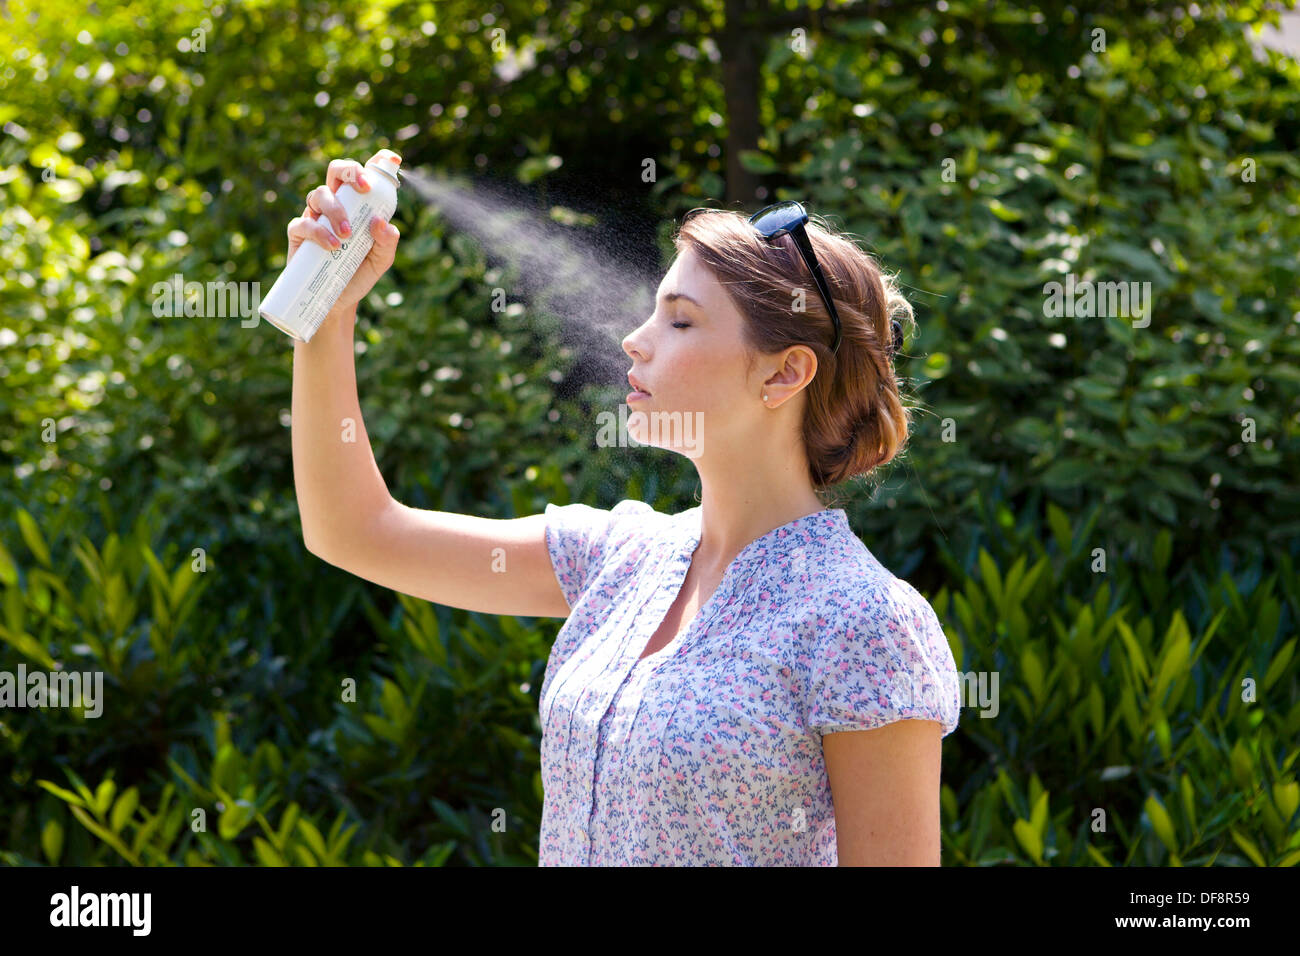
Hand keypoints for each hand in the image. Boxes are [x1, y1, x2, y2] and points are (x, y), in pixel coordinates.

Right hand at [285, 158, 399, 313]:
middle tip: (365, 188)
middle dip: (351, 171)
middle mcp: (336, 203)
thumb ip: (387, 243)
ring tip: (347, 236)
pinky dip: (318, 231)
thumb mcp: (381, 261)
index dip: (377, 162)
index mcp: (358, 204)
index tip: (391, 159)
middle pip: (337, 171)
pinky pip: (303, 223)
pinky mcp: (299, 233)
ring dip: (336, 210)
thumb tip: (382, 223)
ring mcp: (315, 215)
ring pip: (320, 194)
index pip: (365, 175)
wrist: (336, 300)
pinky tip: (332, 246)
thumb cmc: (359, 274)